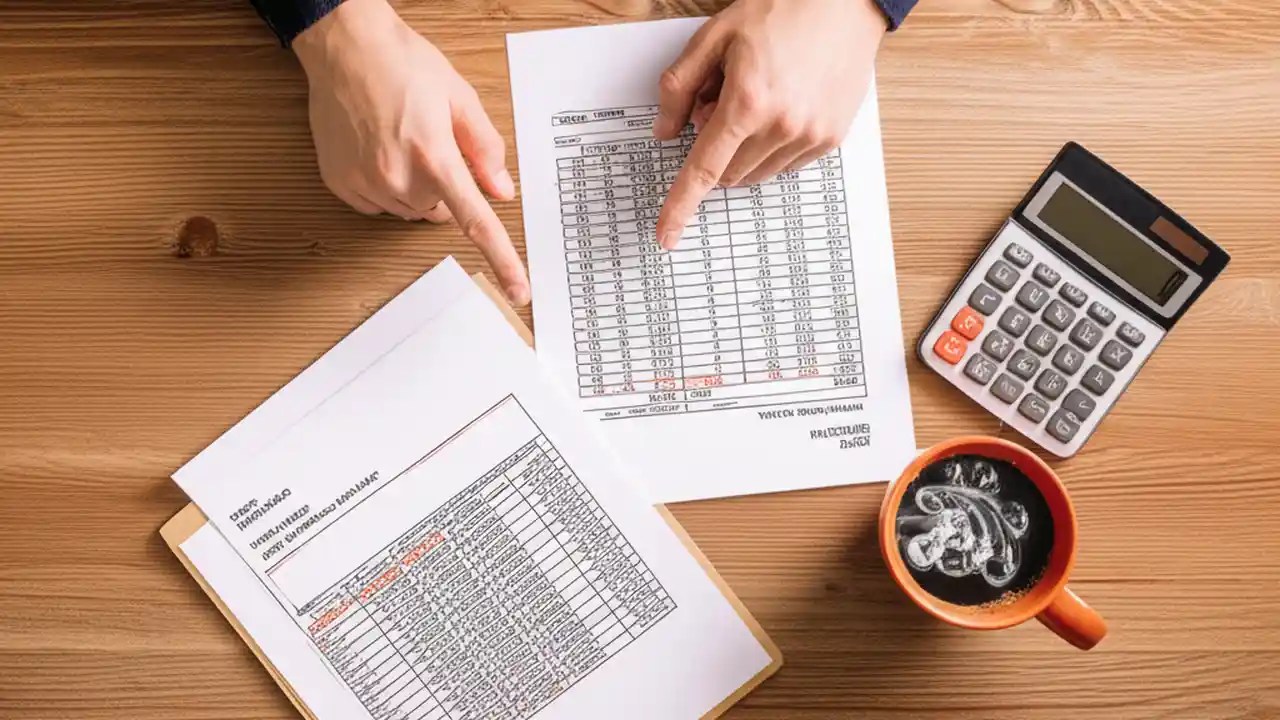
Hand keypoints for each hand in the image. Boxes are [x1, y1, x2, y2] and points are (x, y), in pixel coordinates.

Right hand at [293, 0, 528, 304]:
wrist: (344, 46)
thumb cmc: (402, 63)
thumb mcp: (460, 98)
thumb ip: (485, 149)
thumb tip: (502, 192)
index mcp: (434, 155)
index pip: (476, 220)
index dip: (503, 260)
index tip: (518, 292)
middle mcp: (398, 176)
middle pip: (441, 211)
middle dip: (445, 187)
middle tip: (432, 145)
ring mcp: (365, 183)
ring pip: (411, 210)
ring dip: (416, 187)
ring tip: (402, 141)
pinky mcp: (341, 184)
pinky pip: (378, 205)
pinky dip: (385, 187)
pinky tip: (379, 151)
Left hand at [653, 0, 886, 248]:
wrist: (845, 2)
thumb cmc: (780, 10)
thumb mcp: (715, 36)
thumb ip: (679, 87)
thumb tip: (663, 132)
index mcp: (747, 102)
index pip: (703, 169)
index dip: (679, 206)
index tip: (666, 236)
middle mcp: (781, 126)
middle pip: (727, 172)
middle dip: (715, 148)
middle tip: (723, 103)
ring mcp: (809, 136)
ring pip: (755, 173)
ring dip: (744, 150)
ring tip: (757, 99)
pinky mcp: (829, 139)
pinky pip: (785, 165)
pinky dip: (772, 147)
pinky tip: (782, 107)